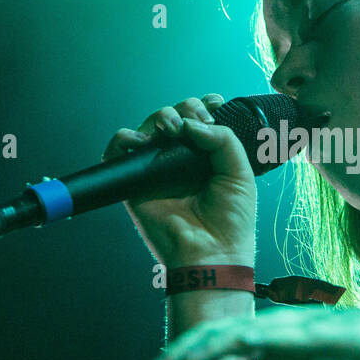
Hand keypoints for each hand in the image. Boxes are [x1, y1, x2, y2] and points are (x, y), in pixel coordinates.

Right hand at [101, 94, 255, 268]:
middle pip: (175, 116)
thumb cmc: (231, 221)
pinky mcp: (134, 183)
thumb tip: (191, 123)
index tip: (215, 106)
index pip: (200, 118)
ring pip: (148, 127)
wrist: (212, 253)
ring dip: (160, 116)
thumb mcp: (240, 172)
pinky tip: (143, 141)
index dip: (205, 106)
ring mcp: (156, 170)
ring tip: (172, 128)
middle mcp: (180, 160)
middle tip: (196, 122)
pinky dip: (124, 138)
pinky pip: (118, 151)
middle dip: (186, 108)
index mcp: (207, 157)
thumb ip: (223, 138)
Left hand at [146, 303, 359, 359]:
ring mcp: (301, 325)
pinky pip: (293, 333)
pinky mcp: (328, 330)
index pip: (213, 346)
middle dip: (185, 355)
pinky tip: (246, 344)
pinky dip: (266, 337)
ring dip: (215, 345)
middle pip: (220, 333)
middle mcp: (275, 327)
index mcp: (265, 341)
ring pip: (248, 330)